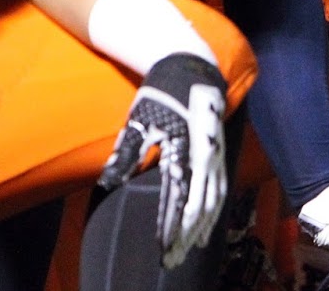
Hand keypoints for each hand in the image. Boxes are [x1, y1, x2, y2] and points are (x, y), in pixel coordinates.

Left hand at [99, 53, 228, 267]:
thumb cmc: (161, 93)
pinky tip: (206, 227)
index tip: (161, 249)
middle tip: (171, 260)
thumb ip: (126, 152)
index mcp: (186, 151)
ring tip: (188, 250)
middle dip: (186, 237)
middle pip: (199, 208)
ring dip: (201, 229)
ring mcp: (216, 157)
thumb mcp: (140, 119)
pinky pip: (221, 192)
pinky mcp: (220, 155)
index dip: (171, 227)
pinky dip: (214, 213)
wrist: (191, 68)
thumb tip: (107, 180)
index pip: (179, 199)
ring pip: (214, 203)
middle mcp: (206, 158)